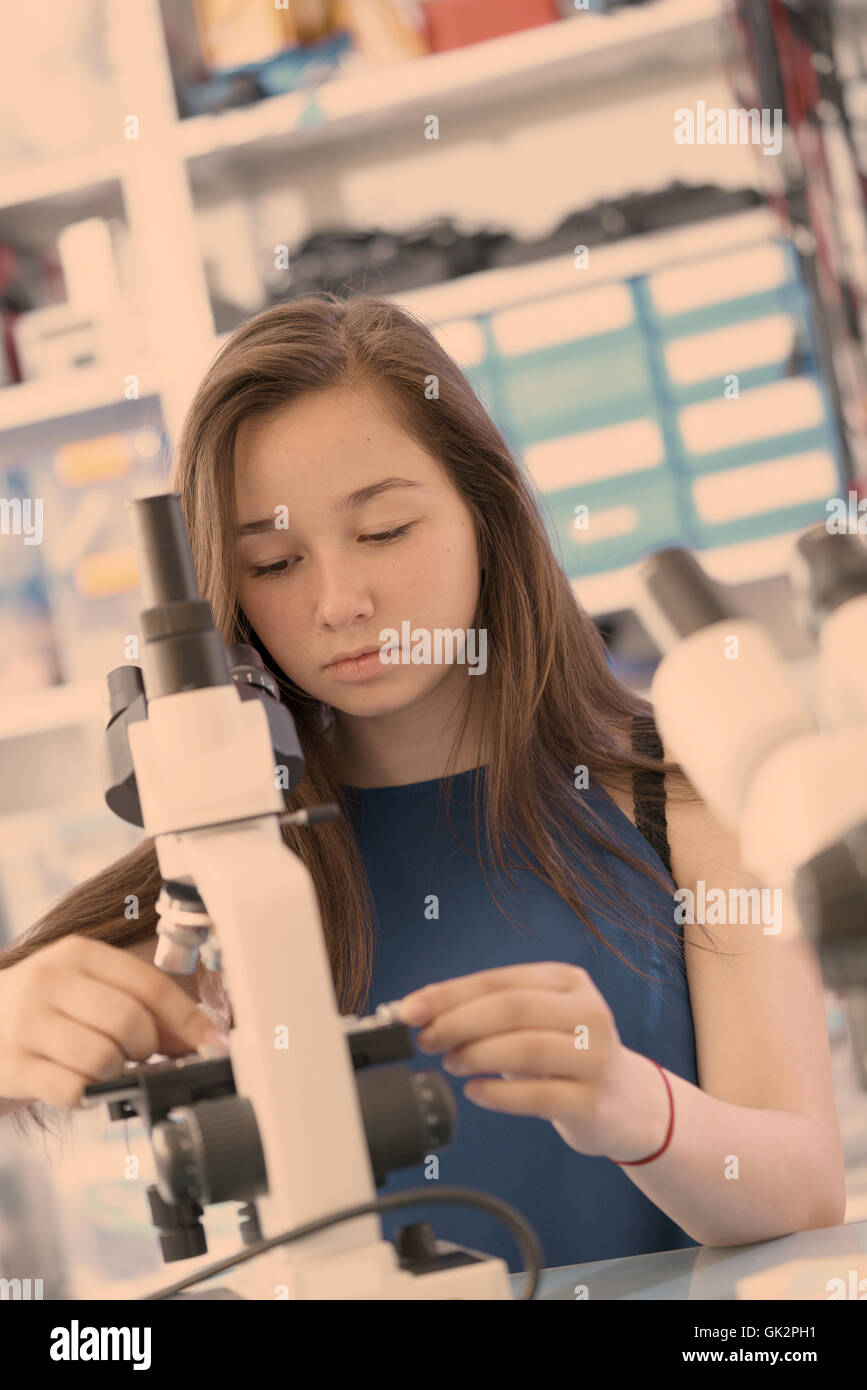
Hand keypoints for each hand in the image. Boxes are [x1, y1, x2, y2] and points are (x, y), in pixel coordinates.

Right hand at [0, 935, 224, 1110]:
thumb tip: (200, 1037)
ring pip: (103, 1058)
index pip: (150, 985)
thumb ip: (140, 1004)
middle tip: (138, 1054)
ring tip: (104, 1067)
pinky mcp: (10, 1066)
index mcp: (79, 954)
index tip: (213, 1044)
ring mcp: (26, 1023)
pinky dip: (87, 1095)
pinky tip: (78, 1085)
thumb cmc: (43, 1010)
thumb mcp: (87, 989)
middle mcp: (50, 981)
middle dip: (147, 1048)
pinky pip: (72, 1090)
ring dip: (116, 1073)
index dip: (189, 1020)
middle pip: (130, 1021)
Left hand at [398, 961, 668, 1160]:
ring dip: (477, 1055)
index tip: (409, 1010)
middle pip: (513, 1008)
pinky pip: (538, 1096)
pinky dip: (499, 1093)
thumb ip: (487, 1011)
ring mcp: (596, 1058)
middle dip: (458, 1022)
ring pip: (527, 1048)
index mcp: (568, 981)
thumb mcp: (536, 1020)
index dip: (449, 994)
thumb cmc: (565, 1054)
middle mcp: (588, 1012)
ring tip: (451, 1063)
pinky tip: (475, 1092)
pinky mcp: (593, 1101)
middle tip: (425, 1039)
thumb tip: (422, 1011)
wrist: (625, 1102)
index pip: (500, 981)